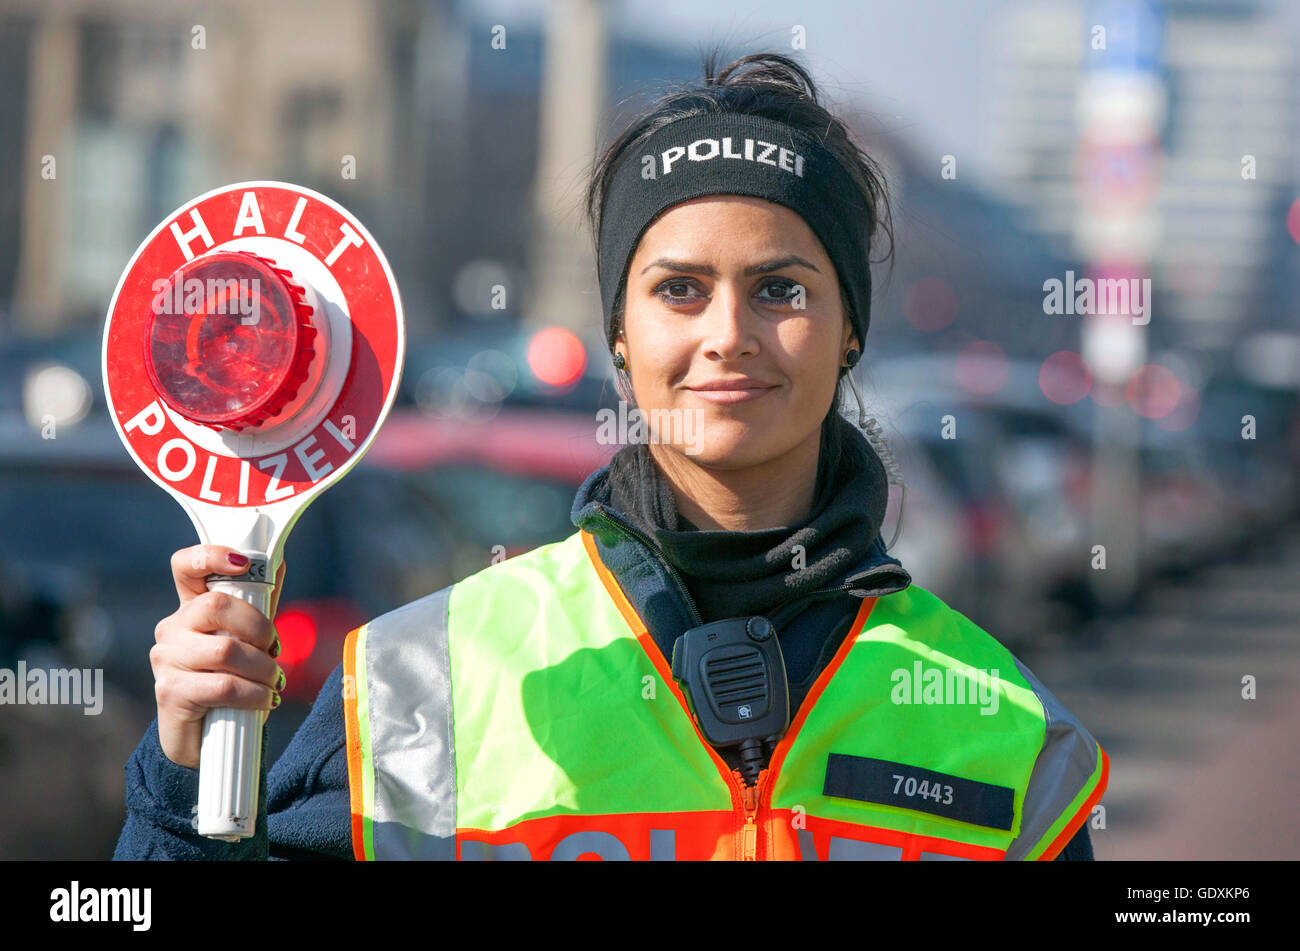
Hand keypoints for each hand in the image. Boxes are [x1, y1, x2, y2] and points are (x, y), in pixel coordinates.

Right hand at [151, 546, 286, 767]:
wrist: (206, 740)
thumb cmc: (229, 682)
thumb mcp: (247, 640)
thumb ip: (258, 604)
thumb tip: (278, 562)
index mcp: (190, 609)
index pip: (185, 567)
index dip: (210, 555)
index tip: (243, 562)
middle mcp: (172, 628)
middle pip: (216, 605)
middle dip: (259, 627)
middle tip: (275, 649)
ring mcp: (166, 659)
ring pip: (225, 650)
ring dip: (263, 667)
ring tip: (274, 681)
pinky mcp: (170, 692)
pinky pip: (223, 686)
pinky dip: (255, 693)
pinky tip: (266, 700)